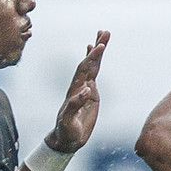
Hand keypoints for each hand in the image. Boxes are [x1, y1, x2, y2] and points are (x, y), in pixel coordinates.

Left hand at [47, 31, 109, 153]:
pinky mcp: (91, 94)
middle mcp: (79, 86)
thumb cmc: (65, 131)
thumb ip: (75, 105)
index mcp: (75, 90)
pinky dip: (94, 62)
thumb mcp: (68, 120)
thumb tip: (87, 90)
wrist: (65, 139)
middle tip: (105, 31)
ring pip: (92, 66)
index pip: (84, 69)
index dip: (91, 57)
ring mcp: (85, 89)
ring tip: (103, 35)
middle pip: (89, 62)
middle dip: (97, 47)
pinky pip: (93, 74)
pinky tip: (95, 53)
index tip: (100, 45)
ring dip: (97, 51)